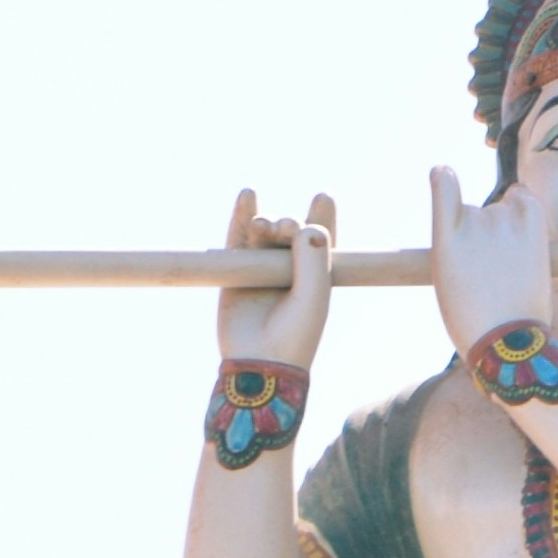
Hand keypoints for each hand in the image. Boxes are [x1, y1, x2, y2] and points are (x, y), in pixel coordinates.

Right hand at [216, 190, 332, 369]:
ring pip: (263, 235)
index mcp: (315, 278)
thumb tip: (308, 225)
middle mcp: (288, 272)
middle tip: (285, 229)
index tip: (323, 197)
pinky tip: (247, 195)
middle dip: (288, 224)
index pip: (321, 241)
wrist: (260, 363)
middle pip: (290, 234)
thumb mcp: (313, 295)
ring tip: (265, 226)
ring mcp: (260, 272)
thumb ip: (313, 259)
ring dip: (266, 222)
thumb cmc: (294, 334)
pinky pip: (236, 241)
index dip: (323, 217)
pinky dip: (241, 217)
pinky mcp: (234, 274)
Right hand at [430, 165, 553, 359]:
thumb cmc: (472, 318)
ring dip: (508, 224)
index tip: (444, 174)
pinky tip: (523, 227)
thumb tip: (475, 226)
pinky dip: (524, 206)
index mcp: (445, 236)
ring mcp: (504, 222)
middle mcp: (473, 221)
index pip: (443, 181)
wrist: (506, 342)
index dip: (444, 177)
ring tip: (511, 263)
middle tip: (490, 266)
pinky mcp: (533, 229)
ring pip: (505, 208)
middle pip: (477, 210)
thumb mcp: (447, 278)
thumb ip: (456, 244)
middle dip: (482, 230)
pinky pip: (526, 200)